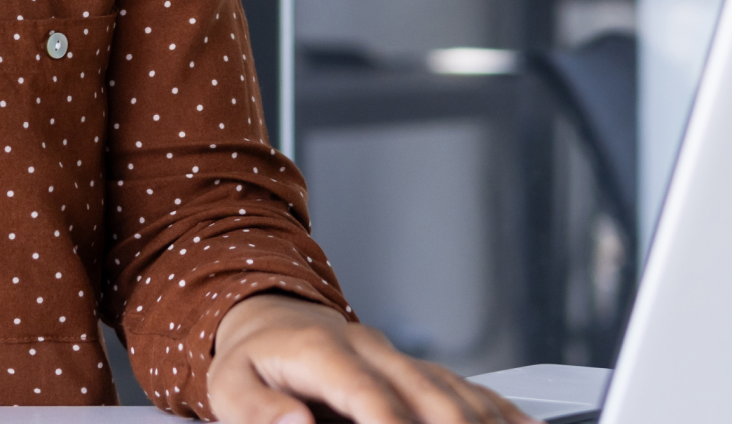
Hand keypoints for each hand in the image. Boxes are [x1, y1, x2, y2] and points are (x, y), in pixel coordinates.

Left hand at [208, 294, 535, 423]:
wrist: (270, 317)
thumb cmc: (252, 362)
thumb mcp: (229, 387)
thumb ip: (259, 411)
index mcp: (323, 352)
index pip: (370, 396)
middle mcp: (373, 349)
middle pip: (430, 395)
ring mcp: (402, 358)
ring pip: (458, 393)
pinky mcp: (421, 370)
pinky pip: (471, 389)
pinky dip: (501, 413)